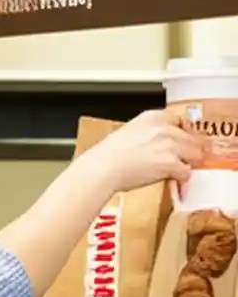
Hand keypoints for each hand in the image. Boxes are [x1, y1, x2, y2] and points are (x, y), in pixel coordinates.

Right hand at [80, 109, 207, 192]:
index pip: (180, 121)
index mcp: (152, 116)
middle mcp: (164, 127)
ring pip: (194, 155)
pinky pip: (186, 172)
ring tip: (176, 171)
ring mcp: (169, 145)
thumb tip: (156, 145)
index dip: (183, 134)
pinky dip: (180, 179)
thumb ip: (147, 134)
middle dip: (189, 151)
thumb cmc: (107, 155)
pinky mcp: (171, 163)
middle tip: (184, 160)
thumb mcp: (127, 133)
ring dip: (187, 164)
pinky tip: (171, 180)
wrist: (102, 169)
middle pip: (192, 138)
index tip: (183, 141)